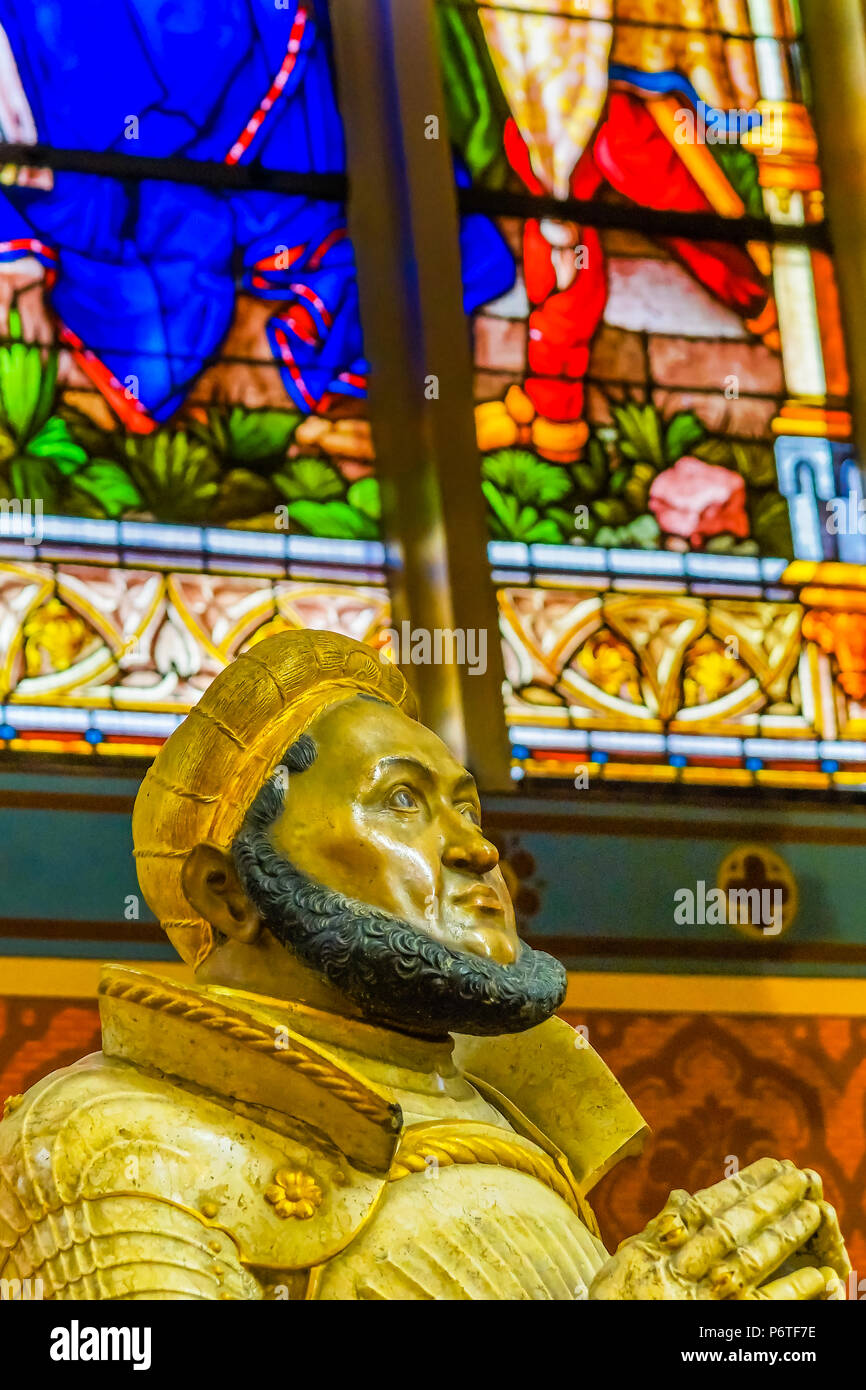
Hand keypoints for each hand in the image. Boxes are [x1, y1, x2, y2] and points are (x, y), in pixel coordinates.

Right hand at [589, 1158, 849, 1300]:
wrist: (609, 1335)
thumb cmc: (617, 1300)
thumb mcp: (629, 1257)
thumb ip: (658, 1226)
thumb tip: (681, 1194)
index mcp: (663, 1243)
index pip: (710, 1204)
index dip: (743, 1183)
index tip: (770, 1164)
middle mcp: (686, 1266)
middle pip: (735, 1225)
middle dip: (770, 1199)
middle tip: (801, 1176)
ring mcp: (705, 1295)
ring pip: (751, 1258)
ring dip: (786, 1234)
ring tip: (814, 1211)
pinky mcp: (719, 1323)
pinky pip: (761, 1307)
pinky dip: (792, 1292)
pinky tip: (820, 1278)